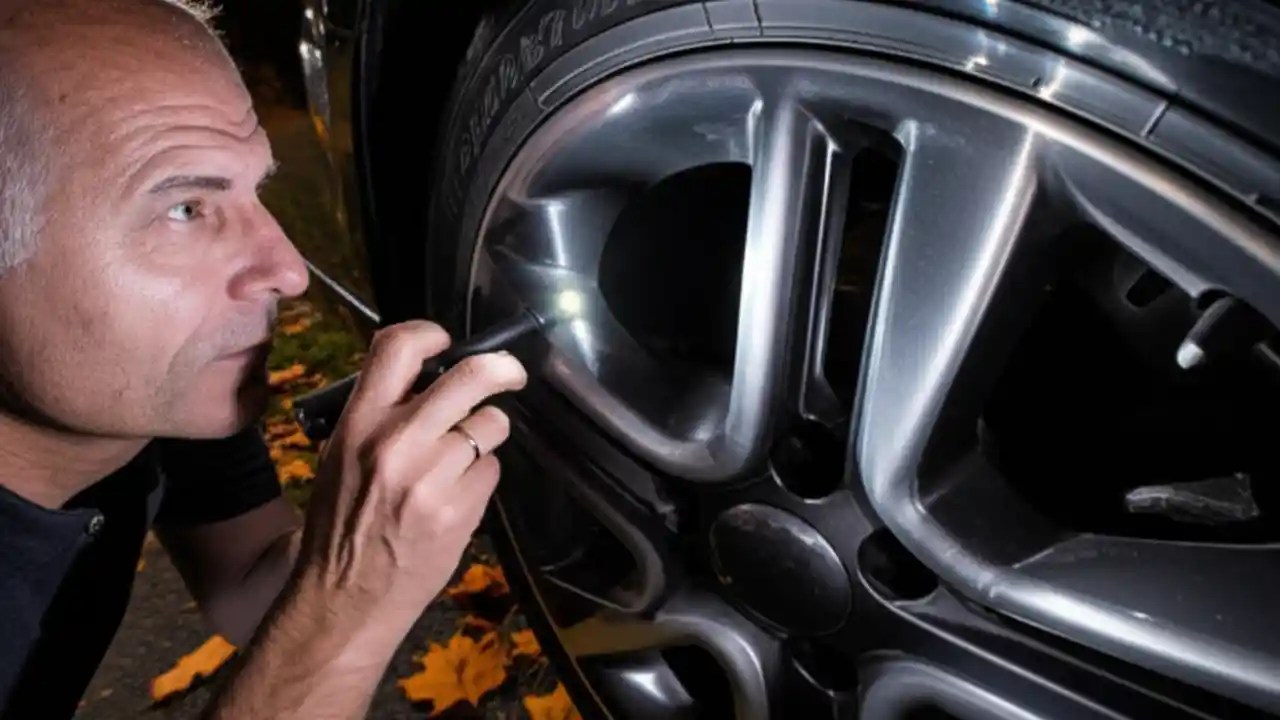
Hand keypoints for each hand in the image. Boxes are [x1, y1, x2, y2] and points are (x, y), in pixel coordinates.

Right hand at [292, 320, 526, 653]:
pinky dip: (482, 478)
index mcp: (358, 425)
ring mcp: (433, 479)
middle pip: (472, 377)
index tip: (446, 341)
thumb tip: (428, 379)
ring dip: (488, 434)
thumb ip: (380, 415)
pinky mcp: (461, 511)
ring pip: (491, 425)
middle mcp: (397, 444)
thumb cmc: (340, 525)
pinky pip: (492, 471)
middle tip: (512, 372)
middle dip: (502, 368)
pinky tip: (457, 497)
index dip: (430, 333)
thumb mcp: (341, 456)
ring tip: (464, 456)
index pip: (398, 349)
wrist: (344, 598)